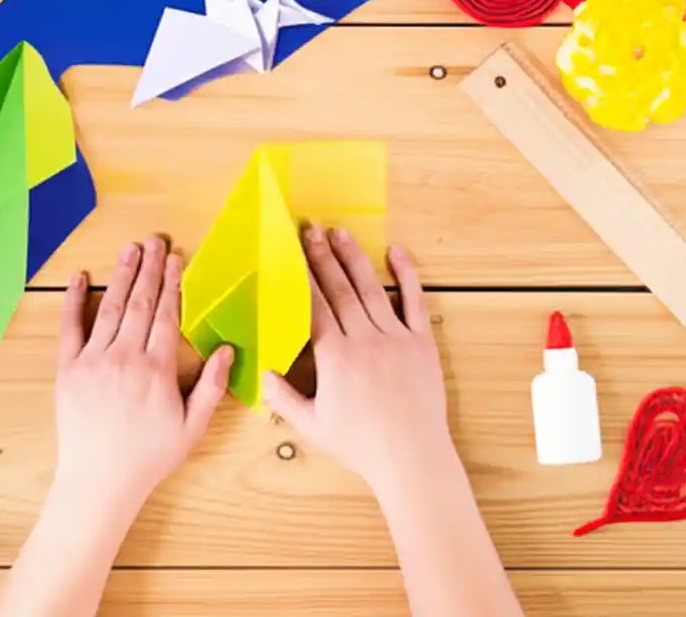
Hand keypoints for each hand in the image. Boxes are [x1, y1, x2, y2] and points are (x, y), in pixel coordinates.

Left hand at [54, 237, 233, 506]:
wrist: (99, 481)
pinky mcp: (68, 370)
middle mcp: (125, 358)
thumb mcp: (192, 427)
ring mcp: (94, 361)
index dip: (173, 284)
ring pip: (110, 308)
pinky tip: (79, 277)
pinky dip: (74, 300)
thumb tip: (228, 349)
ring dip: (121, 275)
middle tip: (155, 241)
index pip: (167, 315)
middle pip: (140, 302)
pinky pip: (70, 327)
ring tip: (130, 249)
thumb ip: (210, 386)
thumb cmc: (149, 458)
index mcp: (157, 370)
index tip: (177, 260)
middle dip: (150, 269)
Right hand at [262, 226, 455, 494]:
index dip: (302, 277)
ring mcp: (396, 338)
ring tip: (341, 233)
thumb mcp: (313, 425)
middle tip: (310, 229)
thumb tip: (262, 372)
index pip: (314, 307)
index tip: (292, 252)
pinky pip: (414, 302)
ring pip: (371, 289)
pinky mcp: (422, 343)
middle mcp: (365, 340)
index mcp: (335, 358)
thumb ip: (283, 398)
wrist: (411, 456)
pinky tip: (395, 252)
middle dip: (322, 257)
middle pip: (339, 290)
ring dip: (354, 258)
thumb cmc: (360, 445)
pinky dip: (406, 275)